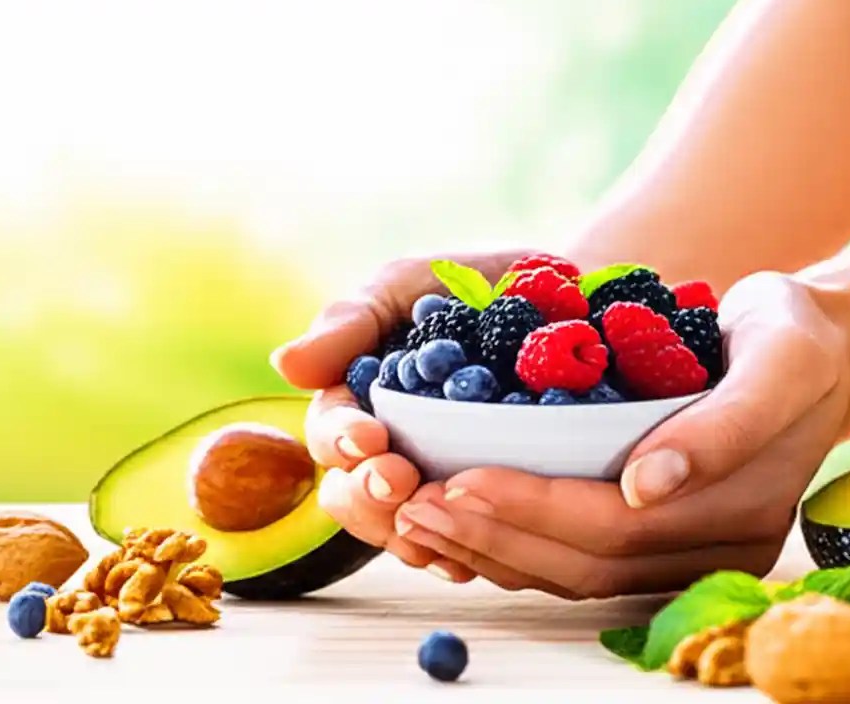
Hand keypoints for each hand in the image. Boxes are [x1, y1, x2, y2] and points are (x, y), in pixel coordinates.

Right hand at [271, 249, 536, 581]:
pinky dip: (457, 555)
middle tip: (398, 482)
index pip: (330, 435)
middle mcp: (388, 451)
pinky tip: (463, 563)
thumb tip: (284, 365)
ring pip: (402, 528)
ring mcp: (435, 480)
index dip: (340, 441)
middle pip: (355, 495)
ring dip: (408, 535)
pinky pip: (462, 543)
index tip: (368, 438)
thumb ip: (348, 322)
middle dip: (369, 495)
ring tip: (430, 536)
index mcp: (358, 404)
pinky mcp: (484, 503)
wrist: (565, 297)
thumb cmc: (469, 285)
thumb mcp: (406, 285)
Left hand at [389, 271, 849, 597]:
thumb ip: (726, 423)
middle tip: (417, 500)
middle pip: (585, 563)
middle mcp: (713, 551)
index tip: (461, 479)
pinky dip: (510, 547)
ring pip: (572, 576)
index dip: (535, 509)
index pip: (618, 528)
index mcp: (742, 513)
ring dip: (489, 551)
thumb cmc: (791, 340)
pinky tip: (458, 523)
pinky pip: (574, 563)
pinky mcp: (656, 547)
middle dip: (494, 535)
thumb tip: (644, 488)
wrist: (814, 350)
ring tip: (419, 516)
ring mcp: (684, 557)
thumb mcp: (780, 357)